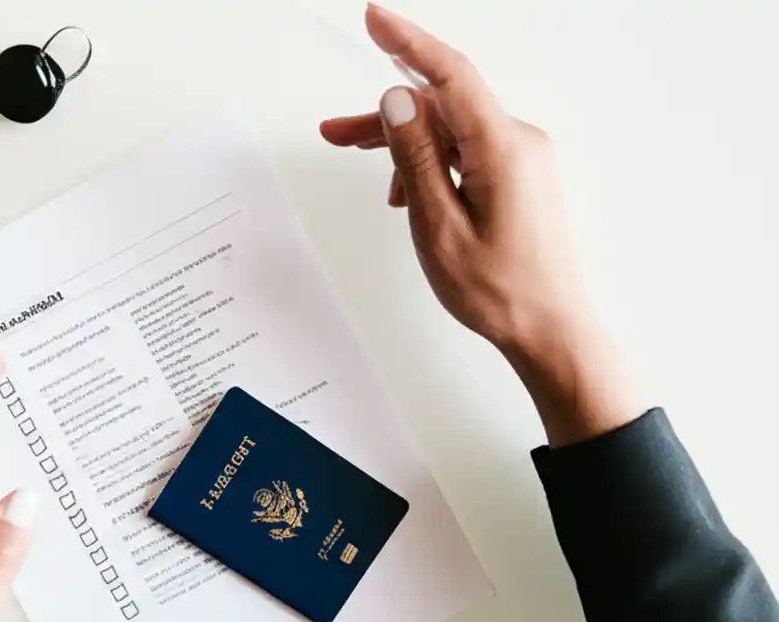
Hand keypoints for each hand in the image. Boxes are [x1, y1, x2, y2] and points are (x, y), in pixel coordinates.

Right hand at [320, 4, 640, 444]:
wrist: (550, 329)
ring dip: (405, 145)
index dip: (408, 42)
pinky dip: (430, 164)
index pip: (450, 75)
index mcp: (502, 148)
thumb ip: (415, 157)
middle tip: (333, 134)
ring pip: (450, 131)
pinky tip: (408, 195)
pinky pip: (466, 151)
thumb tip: (395, 98)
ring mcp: (521, 158)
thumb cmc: (498, 290)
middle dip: (386, 116)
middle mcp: (518, 142)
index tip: (374, 17)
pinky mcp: (518, 175)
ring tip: (366, 172)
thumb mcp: (438, 225)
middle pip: (441, 106)